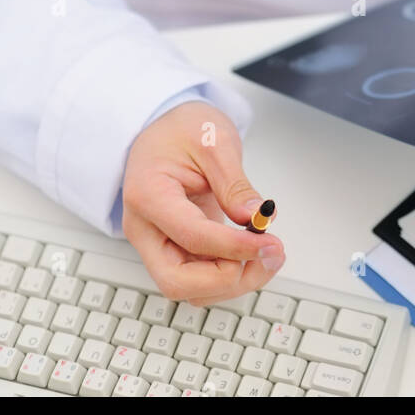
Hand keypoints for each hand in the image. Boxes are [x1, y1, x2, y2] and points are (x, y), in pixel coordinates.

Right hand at [121, 101, 284, 305]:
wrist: (167, 127)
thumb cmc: (183, 129)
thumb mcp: (215, 142)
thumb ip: (234, 183)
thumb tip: (257, 219)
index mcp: (147, 195)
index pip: (190, 236)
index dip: (233, 246)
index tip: (268, 242)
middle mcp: (145, 228)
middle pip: (177, 281)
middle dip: (228, 278)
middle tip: (268, 256)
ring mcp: (157, 242)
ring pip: (189, 288)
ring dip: (233, 281)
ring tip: (270, 253)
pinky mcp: (174, 248)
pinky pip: (198, 276)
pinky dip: (229, 273)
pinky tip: (255, 253)